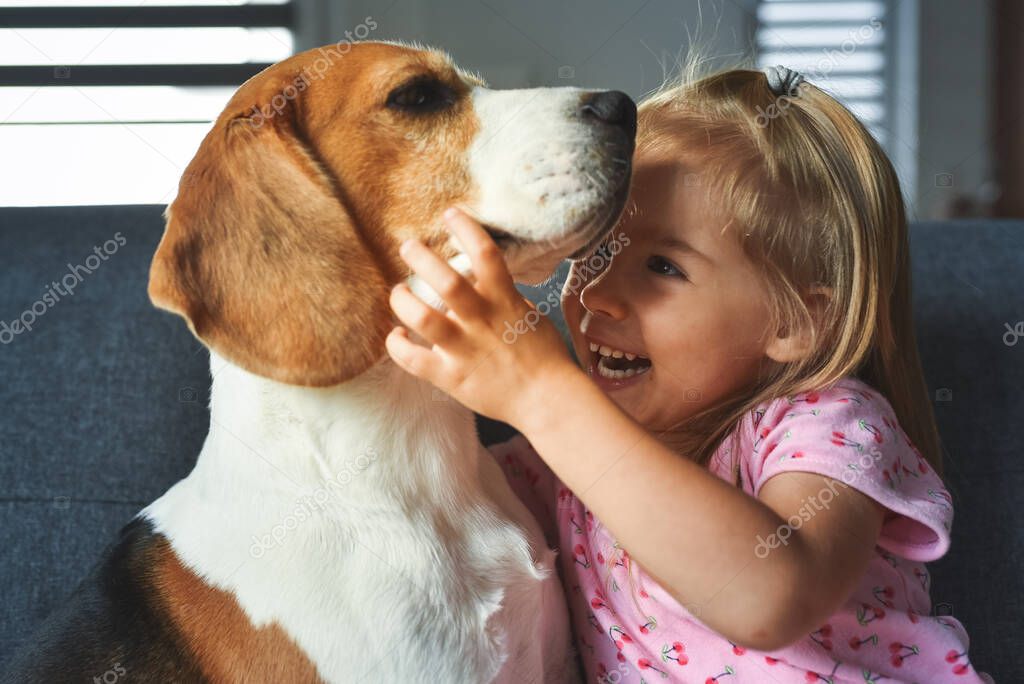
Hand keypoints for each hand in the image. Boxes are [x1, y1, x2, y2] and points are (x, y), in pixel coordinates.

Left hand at [386, 207, 577, 428]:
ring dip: (403, 300)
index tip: (450, 214)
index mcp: (505, 301)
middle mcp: (482, 321)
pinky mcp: (451, 377)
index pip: (485, 254)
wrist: (548, 400)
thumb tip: (483, 277)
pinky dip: (397, 345)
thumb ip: (503, 296)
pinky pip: (413, 360)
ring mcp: (464, 350)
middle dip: (422, 257)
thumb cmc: (544, 356)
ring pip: (423, 317)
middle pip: (446, 280)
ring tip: (398, 291)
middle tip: (408, 246)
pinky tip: (396, 336)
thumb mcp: (529, 314)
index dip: (465, 228)